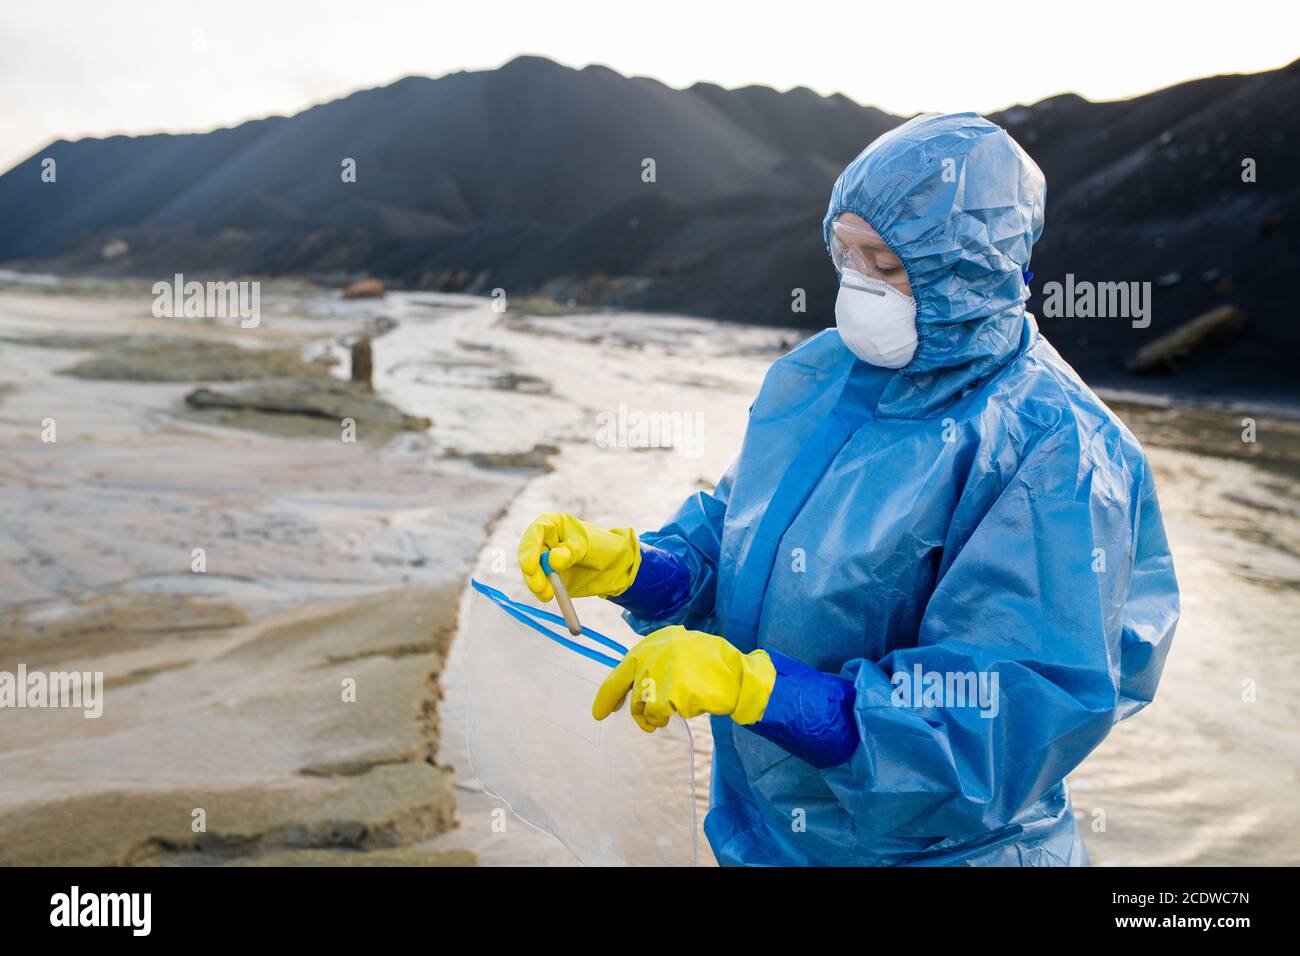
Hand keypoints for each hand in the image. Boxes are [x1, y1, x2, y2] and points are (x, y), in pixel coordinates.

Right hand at [517, 512, 639, 601]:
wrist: (614, 567)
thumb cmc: (601, 545)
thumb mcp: (588, 544)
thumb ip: (570, 551)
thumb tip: (553, 561)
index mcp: (552, 525)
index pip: (535, 533)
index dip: (529, 549)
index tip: (530, 567)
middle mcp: (544, 541)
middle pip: (528, 555)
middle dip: (531, 573)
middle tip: (539, 587)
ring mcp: (544, 561)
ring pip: (531, 573)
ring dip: (536, 584)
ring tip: (548, 594)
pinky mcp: (548, 578)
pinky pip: (540, 585)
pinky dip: (542, 592)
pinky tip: (548, 596)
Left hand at [592, 625, 775, 731]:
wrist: (738, 674)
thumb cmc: (712, 664)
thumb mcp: (680, 651)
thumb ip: (656, 662)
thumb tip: (633, 689)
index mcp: (655, 642)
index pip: (622, 669)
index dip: (609, 693)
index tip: (599, 711)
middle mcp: (652, 654)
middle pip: (627, 689)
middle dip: (626, 708)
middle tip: (619, 719)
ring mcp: (659, 673)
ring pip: (641, 705)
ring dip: (652, 716)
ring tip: (667, 716)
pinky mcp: (668, 692)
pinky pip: (656, 714)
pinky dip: (665, 717)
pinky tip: (682, 709)